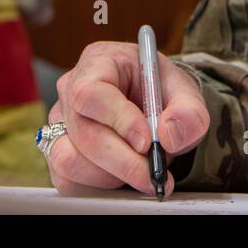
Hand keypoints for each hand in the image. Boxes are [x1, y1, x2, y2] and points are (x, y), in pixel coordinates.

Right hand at [46, 41, 209, 197]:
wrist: (154, 107)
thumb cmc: (162, 93)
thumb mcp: (185, 93)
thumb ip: (188, 112)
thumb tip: (169, 136)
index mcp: (98, 62)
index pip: (91, 92)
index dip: (117, 120)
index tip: (147, 140)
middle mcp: (71, 90)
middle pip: (82, 133)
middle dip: (123, 161)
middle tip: (153, 174)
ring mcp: (61, 122)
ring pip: (70, 160)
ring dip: (110, 175)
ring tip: (139, 169)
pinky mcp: (59, 151)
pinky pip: (68, 179)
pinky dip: (98, 186)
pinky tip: (122, 176)